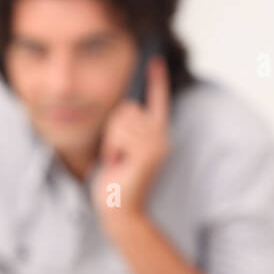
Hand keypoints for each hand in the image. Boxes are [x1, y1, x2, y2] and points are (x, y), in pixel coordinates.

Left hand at [89, 55, 171, 219]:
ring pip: (121, 120)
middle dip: (113, 129)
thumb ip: (127, 129)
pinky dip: (112, 148)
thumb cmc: (116, 183)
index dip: (156, 82)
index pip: (157, 103)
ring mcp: (158, 146)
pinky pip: (121, 134)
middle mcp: (162, 138)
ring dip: (111, 141)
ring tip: (118, 162)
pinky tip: (118, 165)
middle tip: (117, 156)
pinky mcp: (148, 155)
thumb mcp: (121, 149)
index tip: (154, 62)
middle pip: (128, 109)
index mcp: (157, 136)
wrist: (120, 211)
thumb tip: (127, 108)